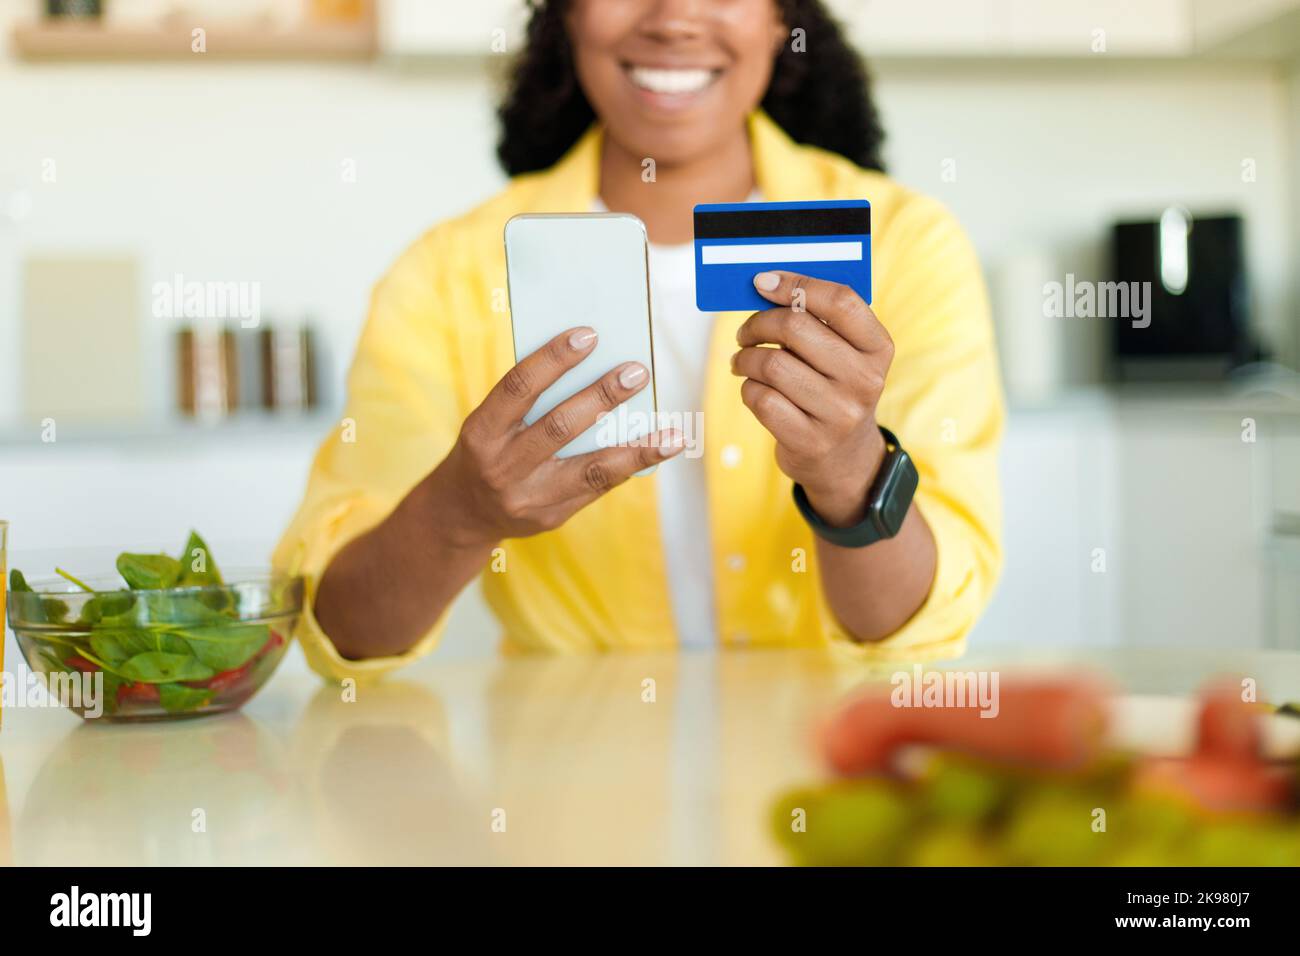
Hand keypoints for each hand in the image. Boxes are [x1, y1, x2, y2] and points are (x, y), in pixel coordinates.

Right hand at [437, 327, 682, 547]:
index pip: (518, 388)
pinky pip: (598, 487)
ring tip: (672, 430)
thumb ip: (529, 401)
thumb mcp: (490, 423)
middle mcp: (502, 467)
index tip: (589, 335)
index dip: (553, 359)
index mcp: (481, 433)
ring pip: (590, 467)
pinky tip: (661, 449)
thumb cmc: (487, 450)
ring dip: (636, 447)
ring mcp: (527, 497)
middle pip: (558, 427)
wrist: (463, 513)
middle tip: (636, 371)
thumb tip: (591, 366)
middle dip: (601, 396)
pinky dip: (632, 466)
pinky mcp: (551, 517)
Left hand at [731, 270, 893, 526]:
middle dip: (758, 324)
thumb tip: (766, 284)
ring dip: (746, 358)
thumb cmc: (834, 391)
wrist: (845, 459)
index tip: (763, 282)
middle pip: (796, 328)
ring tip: (742, 361)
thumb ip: (818, 321)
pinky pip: (761, 398)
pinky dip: (747, 388)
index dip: (797, 284)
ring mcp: (839, 414)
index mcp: (878, 349)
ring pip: (772, 364)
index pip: (841, 300)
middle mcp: (865, 380)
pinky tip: (752, 388)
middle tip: (745, 332)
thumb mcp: (845, 356)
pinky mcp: (810, 440)